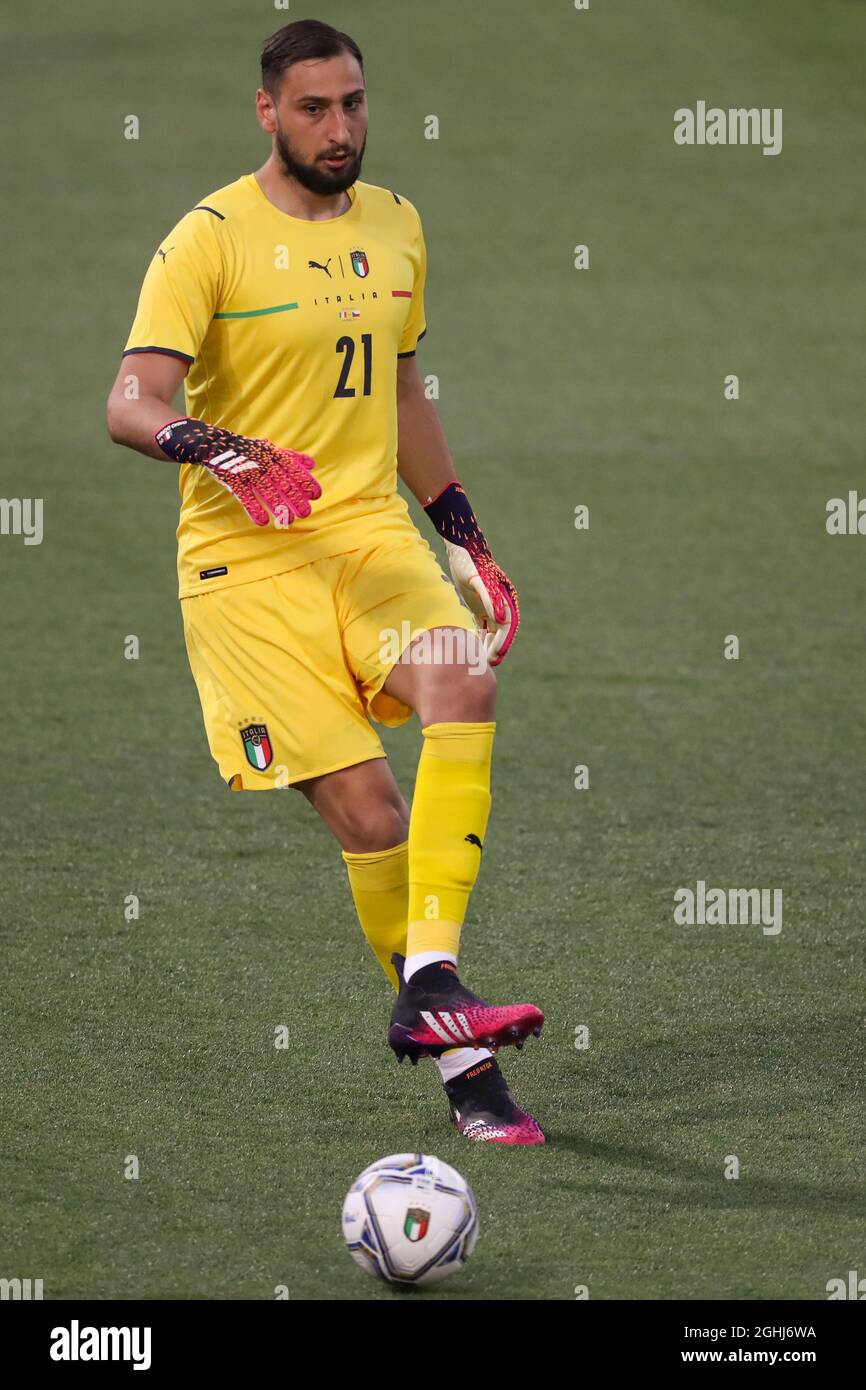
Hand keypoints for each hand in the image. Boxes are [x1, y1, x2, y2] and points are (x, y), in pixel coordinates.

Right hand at [155, 418, 319, 525]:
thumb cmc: (245, 449)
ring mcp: (245, 469)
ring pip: (264, 490)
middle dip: (294, 497)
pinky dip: (253, 508)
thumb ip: (290, 457)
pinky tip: (262, 522)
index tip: (317, 495)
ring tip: (287, 520)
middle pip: (280, 481)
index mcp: (270, 453)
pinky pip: (243, 495)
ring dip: (277, 506)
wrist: (212, 444)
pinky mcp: (231, 478)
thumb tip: (312, 464)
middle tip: (306, 513)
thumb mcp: (268, 450)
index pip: (291, 468)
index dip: (304, 481)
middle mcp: (260, 460)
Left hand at [444, 538, 519, 665]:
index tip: (497, 656)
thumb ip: (490, 599)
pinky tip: (473, 648)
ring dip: (488, 644)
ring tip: (481, 661)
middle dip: (496, 647)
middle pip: (501, 631)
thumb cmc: (471, 564)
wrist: (462, 550)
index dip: (503, 642)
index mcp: (505, 599)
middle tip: (489, 664)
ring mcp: (490, 605)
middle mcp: (500, 604)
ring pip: (492, 630)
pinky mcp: (479, 605)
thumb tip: (501, 619)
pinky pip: (482, 625)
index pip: (507, 626)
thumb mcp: (478, 581)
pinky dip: (479, 636)